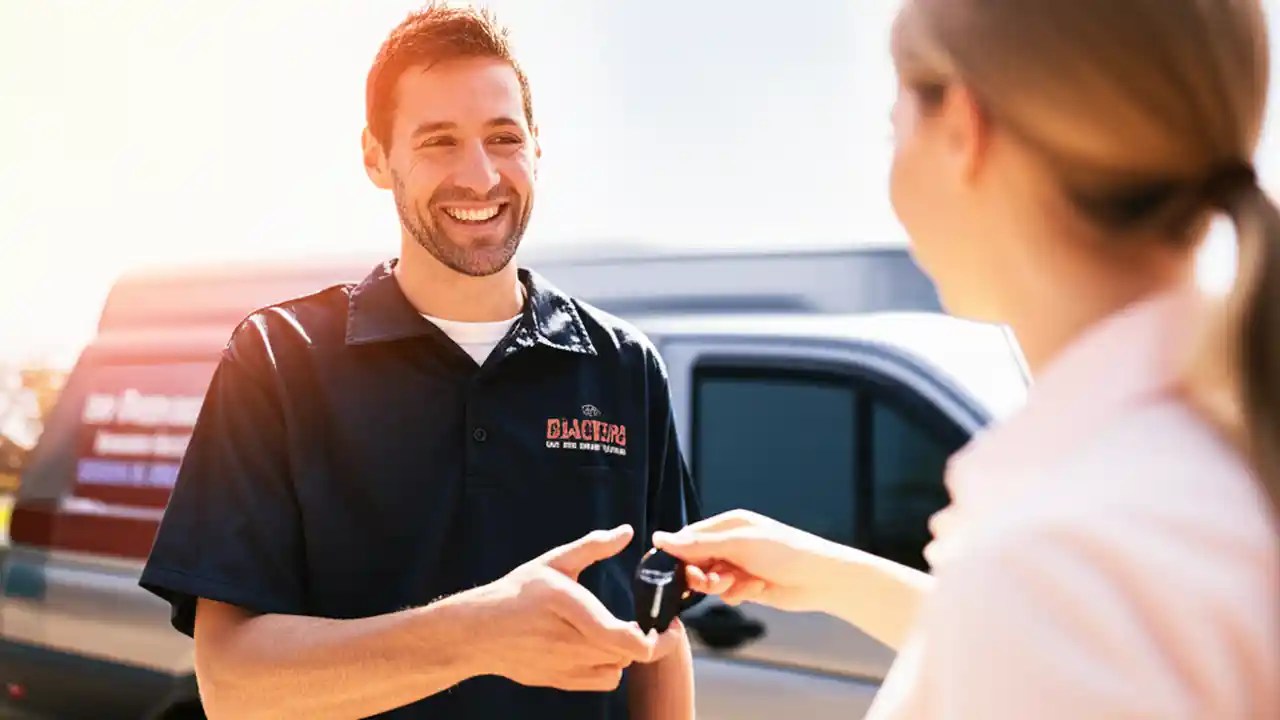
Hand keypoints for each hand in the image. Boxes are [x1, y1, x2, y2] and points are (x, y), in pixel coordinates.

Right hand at [474, 525, 664, 691]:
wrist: (478, 632)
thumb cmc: (516, 592)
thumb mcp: (555, 561)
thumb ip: (593, 546)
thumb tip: (627, 532)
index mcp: (572, 608)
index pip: (628, 640)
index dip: (659, 638)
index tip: (669, 622)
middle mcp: (571, 643)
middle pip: (630, 654)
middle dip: (648, 638)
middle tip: (650, 620)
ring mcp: (566, 667)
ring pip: (619, 668)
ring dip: (627, 652)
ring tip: (619, 630)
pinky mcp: (562, 681)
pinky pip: (604, 681)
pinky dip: (611, 666)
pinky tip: (599, 646)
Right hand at [653, 510, 843, 612]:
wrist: (821, 579)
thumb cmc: (784, 551)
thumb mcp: (739, 544)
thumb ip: (699, 544)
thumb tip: (660, 539)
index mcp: (728, 523)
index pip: (689, 537)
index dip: (679, 555)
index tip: (672, 571)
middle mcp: (730, 543)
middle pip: (696, 561)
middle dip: (701, 574)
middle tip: (711, 582)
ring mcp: (738, 565)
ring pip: (709, 580)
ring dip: (721, 586)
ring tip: (740, 584)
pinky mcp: (747, 586)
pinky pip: (726, 594)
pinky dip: (736, 594)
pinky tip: (755, 589)